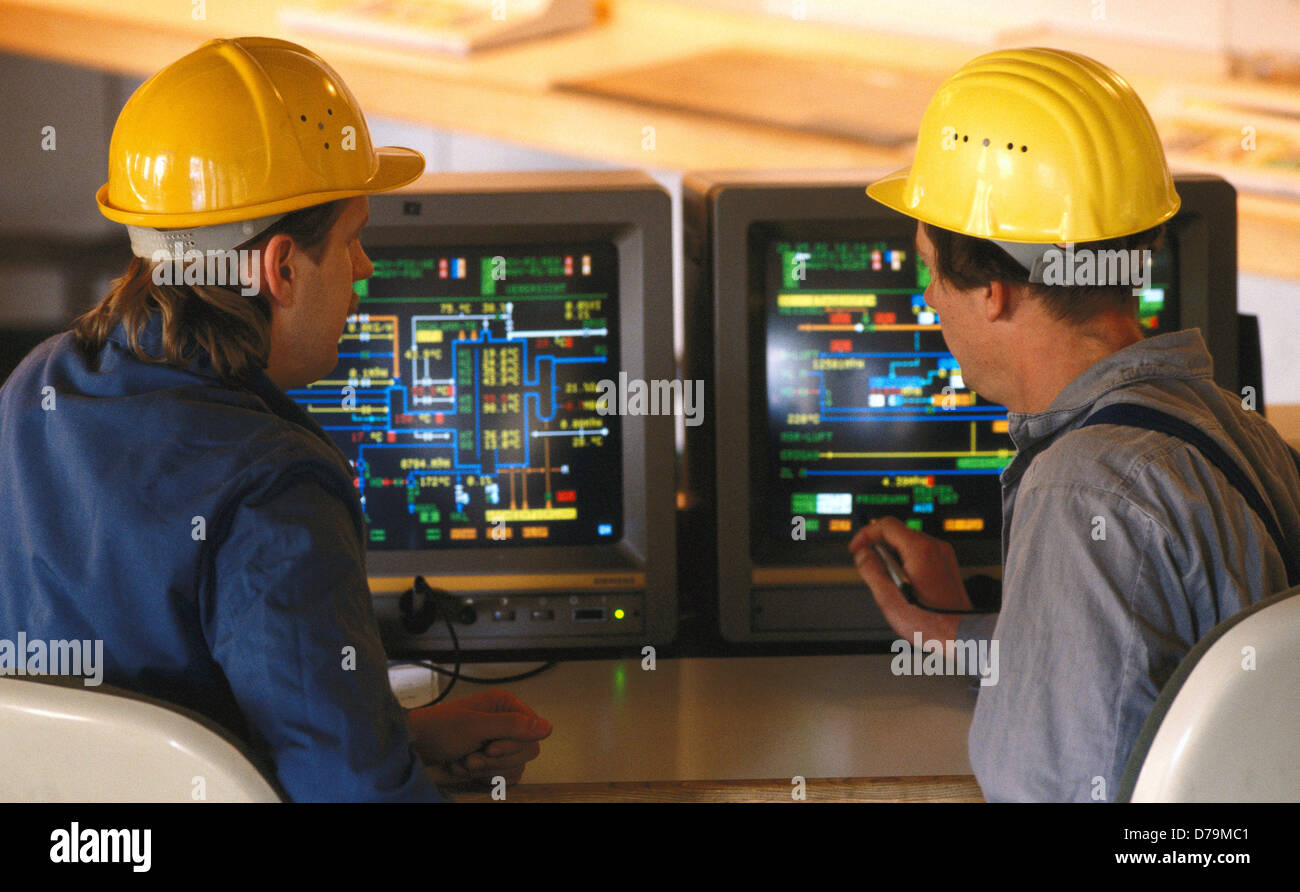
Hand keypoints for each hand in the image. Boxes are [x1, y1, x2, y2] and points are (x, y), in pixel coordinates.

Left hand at [407, 689, 552, 785]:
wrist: (411, 750)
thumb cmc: (436, 730)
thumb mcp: (474, 726)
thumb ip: (512, 726)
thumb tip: (547, 728)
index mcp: (504, 705)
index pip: (533, 731)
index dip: (513, 744)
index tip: (490, 747)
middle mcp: (505, 723)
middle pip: (526, 751)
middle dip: (496, 759)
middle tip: (471, 756)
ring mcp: (498, 744)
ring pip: (515, 766)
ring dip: (486, 769)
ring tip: (463, 761)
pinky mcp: (490, 763)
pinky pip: (504, 777)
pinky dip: (483, 777)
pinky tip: (464, 768)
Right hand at [848, 516, 971, 641]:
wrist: (962, 634)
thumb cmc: (929, 620)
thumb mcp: (888, 596)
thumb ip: (870, 569)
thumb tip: (862, 554)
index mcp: (920, 549)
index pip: (886, 525)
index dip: (866, 534)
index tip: (856, 549)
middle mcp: (935, 547)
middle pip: (898, 533)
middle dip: (879, 549)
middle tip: (871, 570)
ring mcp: (943, 555)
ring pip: (908, 545)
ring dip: (892, 558)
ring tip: (890, 584)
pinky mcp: (946, 566)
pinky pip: (920, 555)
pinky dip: (906, 564)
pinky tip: (905, 587)